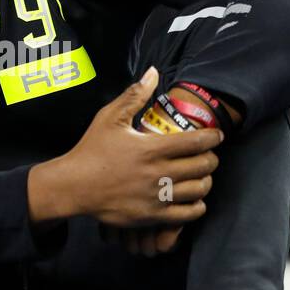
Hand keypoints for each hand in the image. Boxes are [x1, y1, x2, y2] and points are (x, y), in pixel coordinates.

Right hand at [102, 83, 230, 255]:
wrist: (74, 186)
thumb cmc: (91, 150)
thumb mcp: (109, 117)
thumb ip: (134, 95)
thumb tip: (153, 72)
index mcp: (151, 148)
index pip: (197, 142)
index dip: (213, 138)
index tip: (216, 136)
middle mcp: (158, 173)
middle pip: (203, 166)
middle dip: (212, 159)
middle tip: (208, 156)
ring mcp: (156, 196)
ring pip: (199, 190)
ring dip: (206, 182)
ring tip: (202, 176)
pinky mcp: (152, 216)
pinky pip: (188, 214)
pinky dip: (197, 206)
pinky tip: (193, 199)